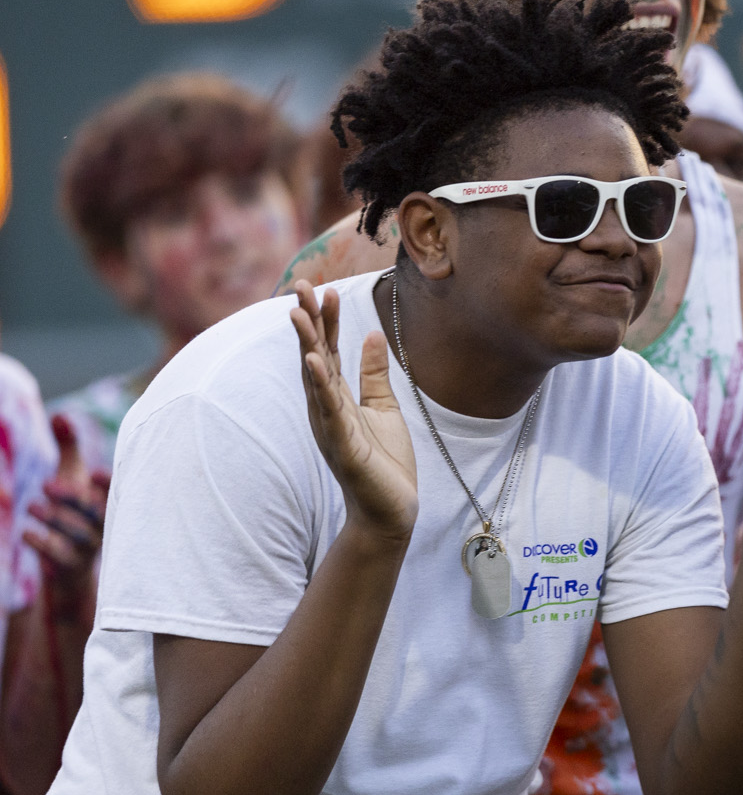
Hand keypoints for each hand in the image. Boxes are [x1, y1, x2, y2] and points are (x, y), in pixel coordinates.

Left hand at [23, 415, 108, 581]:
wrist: (71, 565)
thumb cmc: (74, 511)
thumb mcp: (72, 477)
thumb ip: (68, 447)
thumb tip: (60, 415)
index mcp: (107, 499)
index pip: (115, 491)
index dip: (107, 484)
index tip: (94, 472)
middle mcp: (102, 523)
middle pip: (93, 512)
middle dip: (72, 498)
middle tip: (46, 484)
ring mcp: (88, 546)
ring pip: (77, 534)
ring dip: (54, 519)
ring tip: (31, 506)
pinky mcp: (71, 565)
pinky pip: (60, 557)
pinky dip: (43, 544)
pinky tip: (26, 532)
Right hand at [289, 282, 417, 540]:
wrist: (391, 509)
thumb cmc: (384, 462)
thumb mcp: (384, 408)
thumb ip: (374, 373)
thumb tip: (373, 334)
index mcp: (336, 398)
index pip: (327, 352)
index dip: (327, 321)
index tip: (327, 290)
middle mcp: (326, 408)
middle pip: (313, 357)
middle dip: (308, 322)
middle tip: (301, 285)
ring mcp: (330, 426)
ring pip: (315, 379)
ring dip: (307, 344)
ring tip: (299, 313)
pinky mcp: (342, 445)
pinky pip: (329, 410)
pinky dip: (320, 384)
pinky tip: (314, 361)